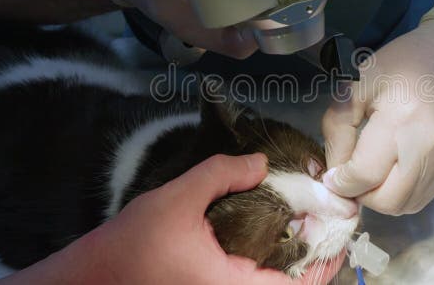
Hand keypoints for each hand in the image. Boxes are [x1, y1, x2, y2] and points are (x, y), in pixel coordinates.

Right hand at [0, 154, 342, 283]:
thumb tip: (261, 161)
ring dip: (295, 259)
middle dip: (316, 253)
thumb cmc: (132, 245)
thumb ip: (222, 174)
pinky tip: (273, 232)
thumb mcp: (177, 200)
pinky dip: (271, 264)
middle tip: (325, 215)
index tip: (343, 225)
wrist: (90, 281)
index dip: (330, 259)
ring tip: (304, 219)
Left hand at [322, 21, 433, 214]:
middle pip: (386, 200)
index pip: (365, 175)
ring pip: (404, 205)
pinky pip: (421, 198)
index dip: (341, 182)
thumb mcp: (358, 84)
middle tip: (350, 176)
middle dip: (361, 194)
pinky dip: (400, 195)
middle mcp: (428, 146)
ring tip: (370, 175)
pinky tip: (390, 173)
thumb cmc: (402, 62)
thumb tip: (335, 171)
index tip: (332, 175)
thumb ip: (338, 127)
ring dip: (381, 199)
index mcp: (400, 119)